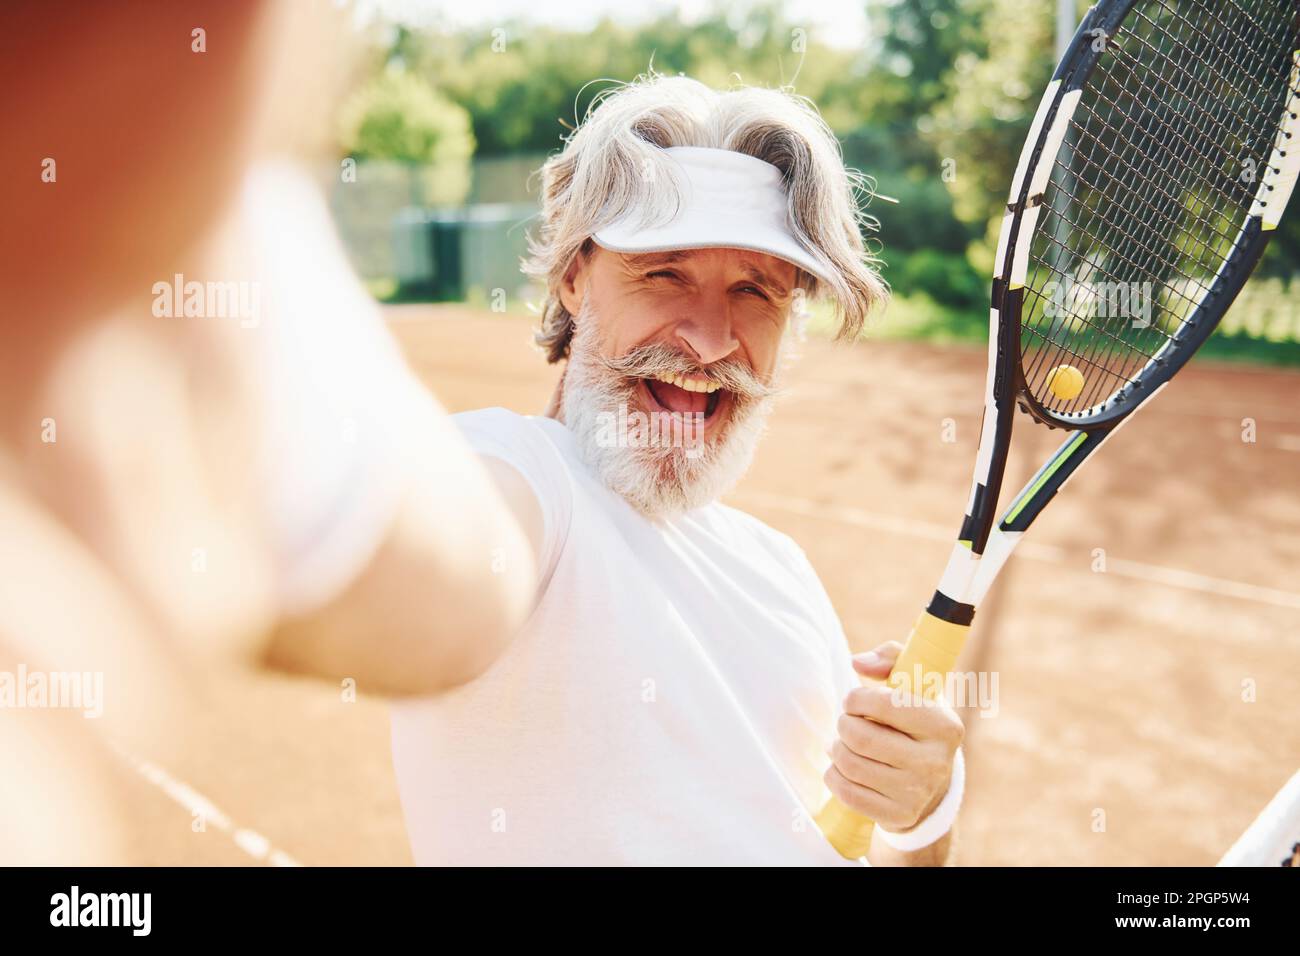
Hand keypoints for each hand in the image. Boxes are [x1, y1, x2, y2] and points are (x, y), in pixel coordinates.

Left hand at [823, 640, 964, 832]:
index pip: (883, 704)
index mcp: (945, 725)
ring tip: (845, 743)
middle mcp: (935, 762)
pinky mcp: (898, 815)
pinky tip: (844, 767)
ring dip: (836, 748)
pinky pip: (845, 792)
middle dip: (843, 724)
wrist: (931, 784)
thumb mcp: (914, 686)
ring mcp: (917, 793)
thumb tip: (857, 662)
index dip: (856, 698)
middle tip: (848, 722)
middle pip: (859, 736)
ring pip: (849, 763)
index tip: (854, 701)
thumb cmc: (915, 723)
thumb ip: (890, 659)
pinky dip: (834, 775)